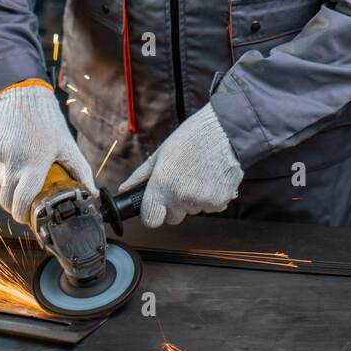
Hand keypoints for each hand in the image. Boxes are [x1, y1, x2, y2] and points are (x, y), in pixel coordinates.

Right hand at [0, 84, 97, 223]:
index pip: (23, 202)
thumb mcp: (67, 145)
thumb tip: (93, 194)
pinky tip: (9, 161)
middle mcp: (12, 162)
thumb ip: (81, 171)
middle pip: (6, 200)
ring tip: (18, 177)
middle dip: (14, 206)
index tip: (27, 217)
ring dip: (6, 189)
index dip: (23, 215)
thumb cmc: (48, 122)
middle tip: (23, 202)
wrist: (23, 95)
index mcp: (35, 163)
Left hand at [118, 104, 242, 226]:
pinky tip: (210, 178)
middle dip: (173, 205)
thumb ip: (141, 175)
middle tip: (180, 182)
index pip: (150, 219)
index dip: (152, 212)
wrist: (225, 131)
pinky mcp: (219, 203)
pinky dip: (209, 198)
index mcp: (162, 184)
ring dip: (192, 200)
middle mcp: (180, 196)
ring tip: (197, 175)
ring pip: (190, 212)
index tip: (155, 205)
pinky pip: (208, 208)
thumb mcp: (161, 152)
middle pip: (171, 217)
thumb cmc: (193, 137)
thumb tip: (124, 189)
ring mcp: (201, 202)